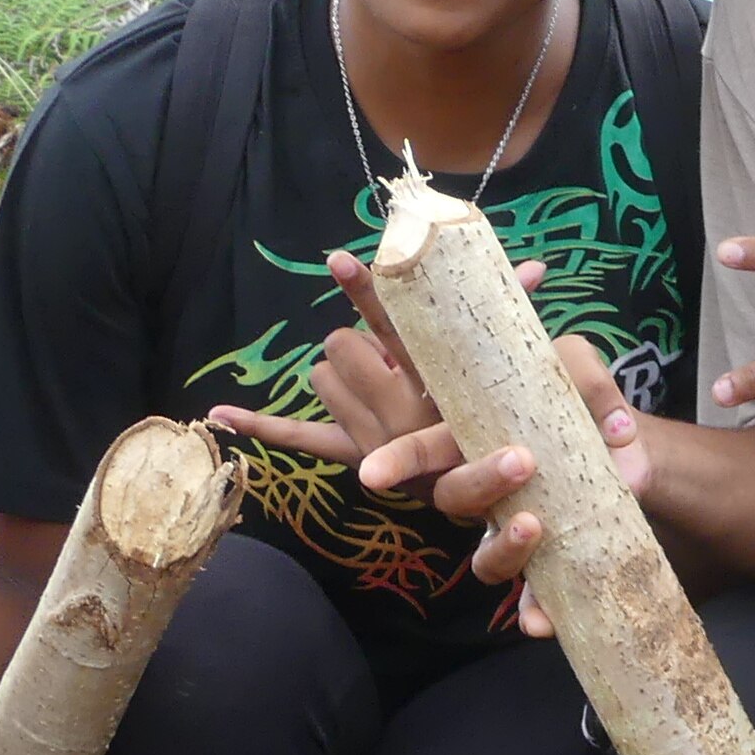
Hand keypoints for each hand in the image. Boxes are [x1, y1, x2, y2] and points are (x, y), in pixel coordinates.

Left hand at [212, 254, 546, 493]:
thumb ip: (515, 311)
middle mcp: (398, 408)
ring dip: (339, 375)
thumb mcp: (511, 368)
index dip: (366, 289)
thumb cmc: (501, 419)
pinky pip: (300, 438)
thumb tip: (538, 267)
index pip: (395, 322)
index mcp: (434, 378)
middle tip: (385, 357)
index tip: (338, 259)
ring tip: (375, 386)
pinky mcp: (353, 456)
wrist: (500, 494)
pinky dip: (258, 425)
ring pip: (320, 379)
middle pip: (342, 347)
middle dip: (355, 344)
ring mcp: (370, 435)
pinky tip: (217, 414)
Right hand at [408, 334, 654, 638]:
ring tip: (533, 525)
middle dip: (477, 483)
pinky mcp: (549, 561)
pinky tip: (541, 621)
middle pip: (455, 498)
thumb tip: (618, 428)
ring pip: (485, 558)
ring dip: (503, 549)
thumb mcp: (578, 370)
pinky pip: (531, 597)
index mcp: (473, 439)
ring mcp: (512, 529)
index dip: (397, 462)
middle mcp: (484, 491)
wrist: (623, 445)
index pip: (425, 450)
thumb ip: (590, 382)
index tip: (373, 474)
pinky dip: (535, 612)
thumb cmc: (578, 400)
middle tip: (520, 460)